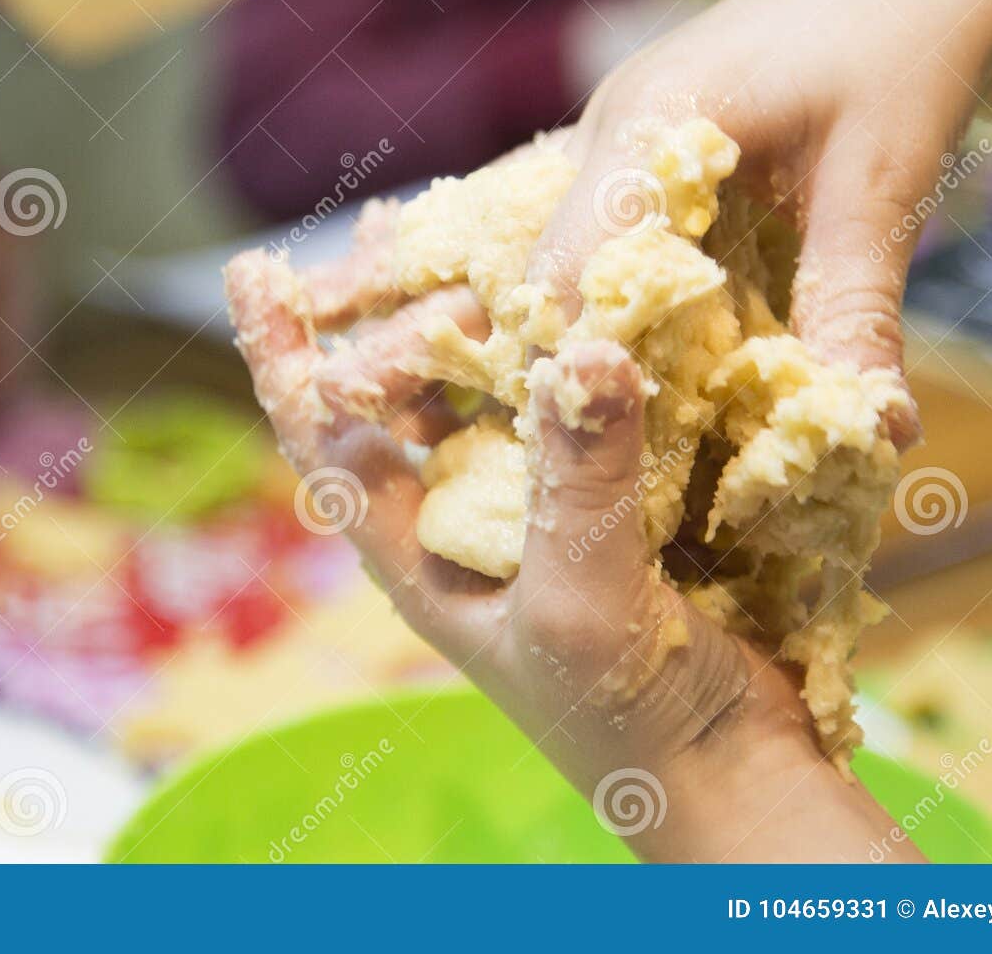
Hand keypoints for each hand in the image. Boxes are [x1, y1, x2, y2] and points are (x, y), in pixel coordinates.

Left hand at [226, 245, 917, 861]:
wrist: (737, 773)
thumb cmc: (635, 717)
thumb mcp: (585, 605)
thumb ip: (580, 486)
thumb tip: (582, 349)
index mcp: (423, 557)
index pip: (330, 444)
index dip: (286, 359)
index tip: (254, 271)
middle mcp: (472, 524)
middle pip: (408, 398)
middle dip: (391, 310)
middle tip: (388, 218)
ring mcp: (548, 508)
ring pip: (498, 391)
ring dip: (487, 317)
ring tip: (478, 227)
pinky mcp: (622, 498)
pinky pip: (587, 405)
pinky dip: (583, 347)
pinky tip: (596, 290)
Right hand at [532, 0, 991, 448]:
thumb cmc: (908, 61)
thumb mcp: (885, 187)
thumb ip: (858, 306)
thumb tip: (873, 432)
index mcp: (653, 118)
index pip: (568, 264)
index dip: (577, 361)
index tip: (607, 450)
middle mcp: (610, 123)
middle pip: (546, 265)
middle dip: (573, 360)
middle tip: (604, 456)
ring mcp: (616, 133)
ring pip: (565, 253)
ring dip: (593, 334)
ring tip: (622, 424)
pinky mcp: (639, 151)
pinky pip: (604, 236)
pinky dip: (624, 299)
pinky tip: (659, 361)